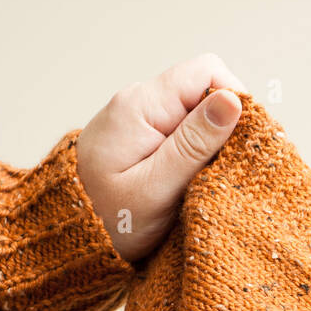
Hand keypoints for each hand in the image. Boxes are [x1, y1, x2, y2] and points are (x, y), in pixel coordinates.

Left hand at [76, 54, 243, 261]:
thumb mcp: (157, 189)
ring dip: (211, 143)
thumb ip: (195, 144)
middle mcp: (138, 101)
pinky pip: (181, 129)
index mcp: (140, 106)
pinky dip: (195, 152)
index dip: (236, 101)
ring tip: (206, 180)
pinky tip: (192, 180)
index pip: (207, 72)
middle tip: (225, 170)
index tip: (241, 144)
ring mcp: (139, 118)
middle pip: (204, 89)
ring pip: (195, 112)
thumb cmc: (111, 221)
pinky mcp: (141, 136)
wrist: (68, 238)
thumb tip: (233, 100)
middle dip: (225, 127)